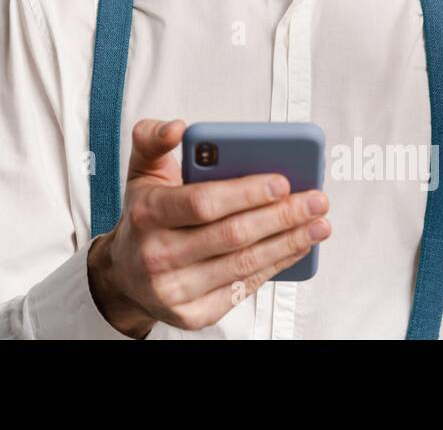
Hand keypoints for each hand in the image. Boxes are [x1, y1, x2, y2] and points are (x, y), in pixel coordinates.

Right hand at [86, 118, 330, 338]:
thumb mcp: (141, 173)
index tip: (282, 181)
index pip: (202, 203)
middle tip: (315, 200)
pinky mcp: (193, 315)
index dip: (246, 193)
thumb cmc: (144, 217)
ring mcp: (174, 290)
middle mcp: (157, 255)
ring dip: (288, 243)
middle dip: (281, 216)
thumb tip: (178, 127)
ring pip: (243, 264)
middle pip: (232, 235)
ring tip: (318, 224)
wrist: (125, 275)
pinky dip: (275, 267)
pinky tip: (295, 248)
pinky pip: (243, 288)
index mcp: (147, 213)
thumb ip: (153, 139)